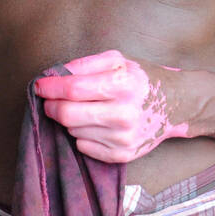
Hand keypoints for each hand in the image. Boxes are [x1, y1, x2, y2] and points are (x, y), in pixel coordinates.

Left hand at [34, 49, 189, 163]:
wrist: (176, 104)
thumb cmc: (142, 79)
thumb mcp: (118, 60)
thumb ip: (85, 64)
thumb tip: (55, 75)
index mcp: (122, 84)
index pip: (73, 89)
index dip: (50, 88)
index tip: (38, 86)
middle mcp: (124, 113)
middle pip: (67, 114)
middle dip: (52, 106)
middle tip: (51, 101)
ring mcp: (123, 137)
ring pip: (73, 131)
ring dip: (70, 120)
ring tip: (84, 110)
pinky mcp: (123, 155)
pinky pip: (84, 147)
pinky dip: (82, 135)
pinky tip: (95, 124)